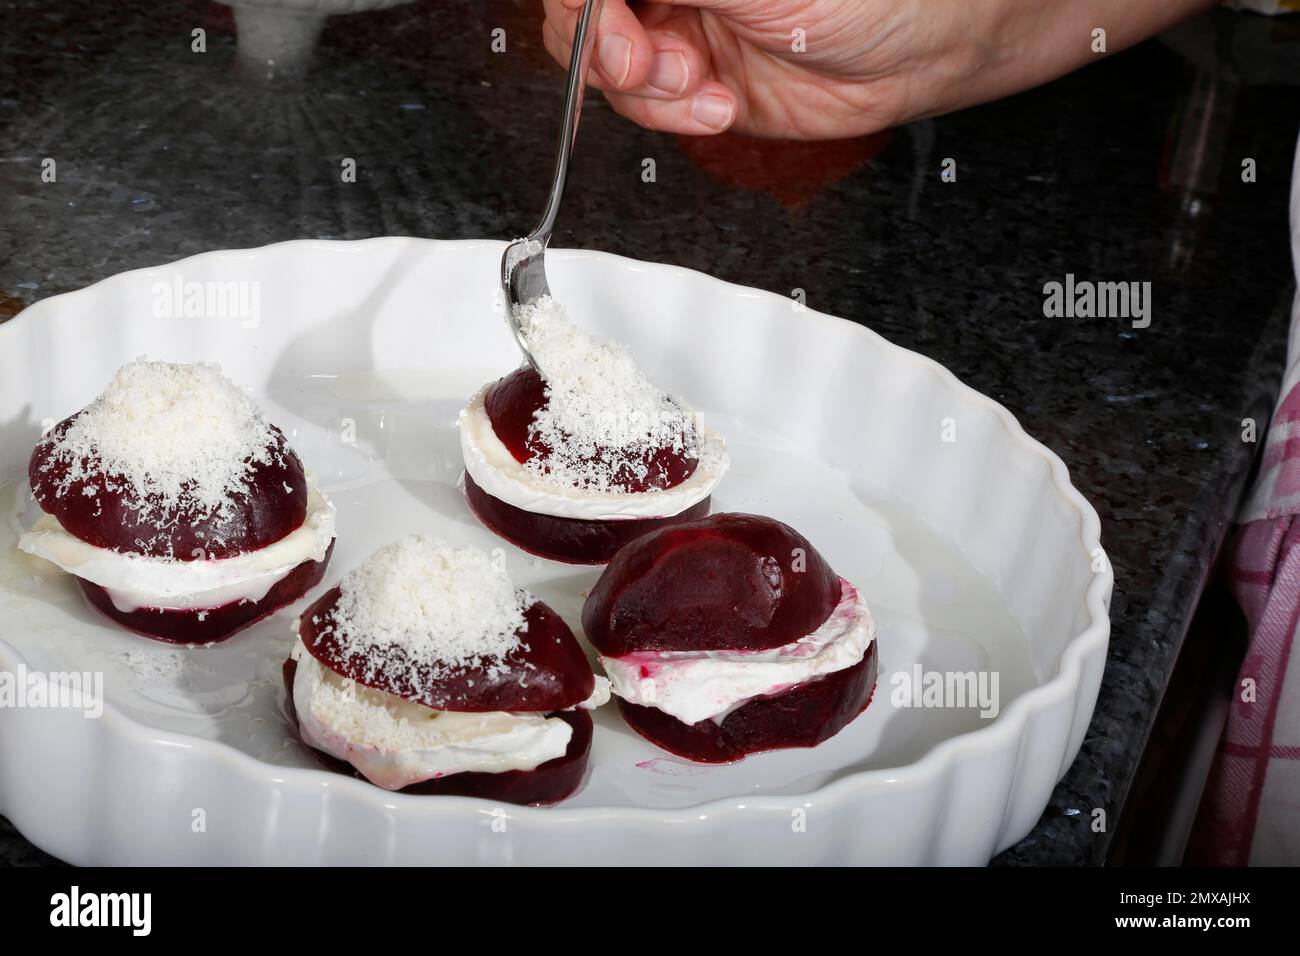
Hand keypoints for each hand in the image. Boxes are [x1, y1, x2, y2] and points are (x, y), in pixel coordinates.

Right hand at [541, 0, 1215, 139]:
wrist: (929, 50)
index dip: (584, 3)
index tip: (606, 24)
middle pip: (583, 8)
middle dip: (603, 41)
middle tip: (639, 58)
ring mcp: (680, 18)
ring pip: (604, 58)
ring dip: (640, 83)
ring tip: (698, 85)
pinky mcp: (696, 77)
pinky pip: (645, 101)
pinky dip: (667, 112)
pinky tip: (715, 103)